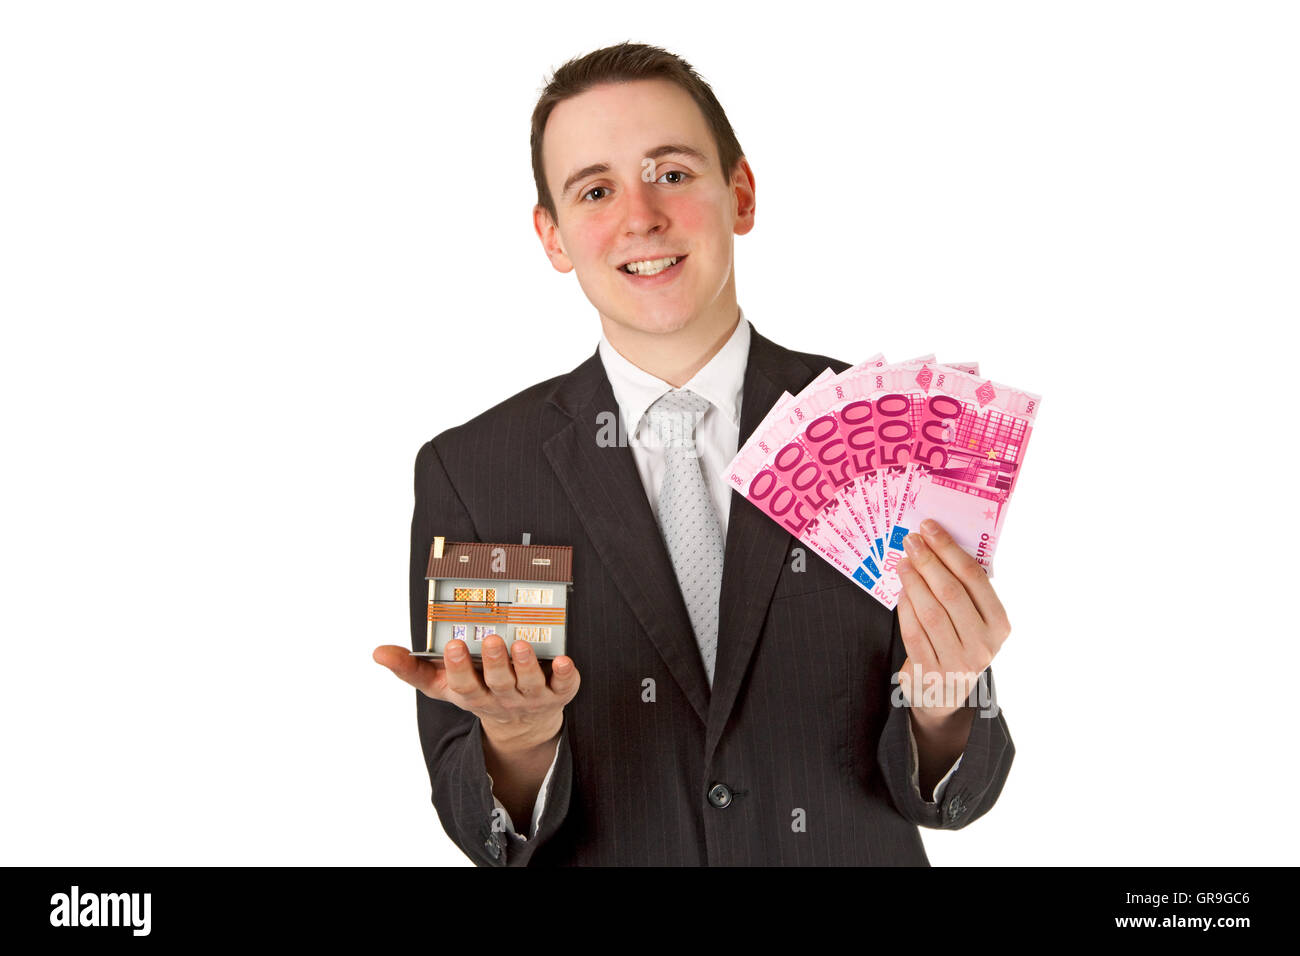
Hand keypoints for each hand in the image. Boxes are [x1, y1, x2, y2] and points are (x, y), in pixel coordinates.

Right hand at [372, 635, 579, 753]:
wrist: (521, 726)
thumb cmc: (477, 691)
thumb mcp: (442, 685)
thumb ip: (411, 668)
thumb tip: (378, 652)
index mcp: (473, 695)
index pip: (464, 685)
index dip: (459, 667)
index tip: (454, 646)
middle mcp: (503, 699)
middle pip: (498, 683)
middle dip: (495, 663)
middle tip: (492, 640)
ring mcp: (532, 699)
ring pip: (529, 684)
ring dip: (526, 665)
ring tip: (521, 644)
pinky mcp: (558, 695)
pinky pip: (565, 686)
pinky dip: (566, 675)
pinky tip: (565, 660)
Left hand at [895, 518, 1010, 727]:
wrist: (945, 694)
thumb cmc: (958, 643)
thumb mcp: (972, 620)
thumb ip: (963, 589)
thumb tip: (936, 544)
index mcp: (999, 625)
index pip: (975, 578)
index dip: (950, 549)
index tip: (930, 528)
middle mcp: (983, 645)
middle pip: (951, 593)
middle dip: (928, 561)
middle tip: (911, 541)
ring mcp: (958, 662)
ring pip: (931, 612)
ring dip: (913, 582)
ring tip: (903, 563)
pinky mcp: (931, 673)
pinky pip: (914, 633)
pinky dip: (905, 608)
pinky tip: (901, 591)